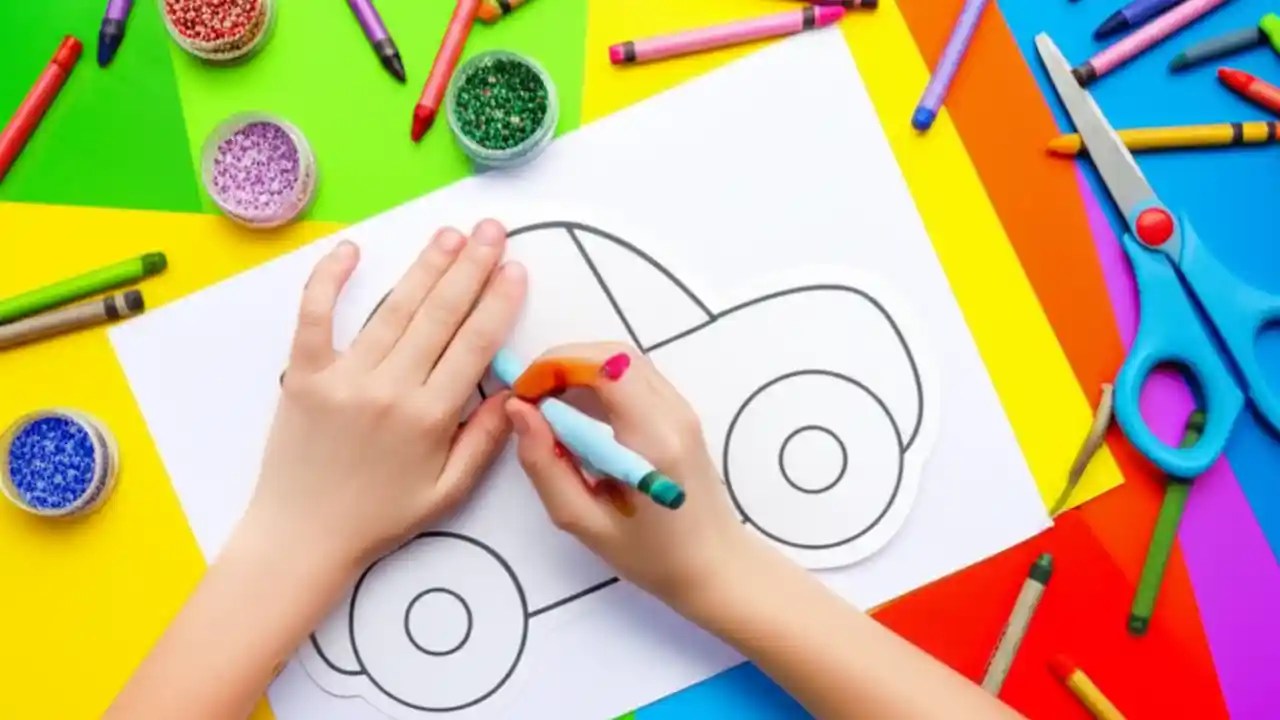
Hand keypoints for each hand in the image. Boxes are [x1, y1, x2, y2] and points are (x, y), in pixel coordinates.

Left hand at [240, 220, 526, 580]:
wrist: (302, 537)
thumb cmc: (379, 518)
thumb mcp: (447, 492)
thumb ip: (484, 441)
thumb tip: (516, 394)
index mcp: (430, 418)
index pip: (474, 346)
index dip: (498, 303)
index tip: (514, 269)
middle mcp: (389, 389)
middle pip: (439, 316)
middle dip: (471, 268)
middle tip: (491, 231)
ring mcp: (344, 378)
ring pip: (392, 309)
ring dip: (425, 267)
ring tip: (449, 235)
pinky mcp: (303, 375)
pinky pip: (315, 317)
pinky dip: (328, 281)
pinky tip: (350, 250)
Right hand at [504, 343, 751, 607]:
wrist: (716, 566)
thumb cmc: (653, 556)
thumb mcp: (585, 522)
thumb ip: (545, 465)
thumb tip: (518, 410)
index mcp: (652, 440)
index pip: (603, 368)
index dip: (554, 366)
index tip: (521, 395)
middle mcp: (673, 413)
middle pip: (612, 354)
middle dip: (561, 363)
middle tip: (528, 398)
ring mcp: (682, 409)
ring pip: (623, 359)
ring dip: (578, 369)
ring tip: (546, 406)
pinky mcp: (680, 413)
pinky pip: (635, 376)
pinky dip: (598, 381)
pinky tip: (577, 414)